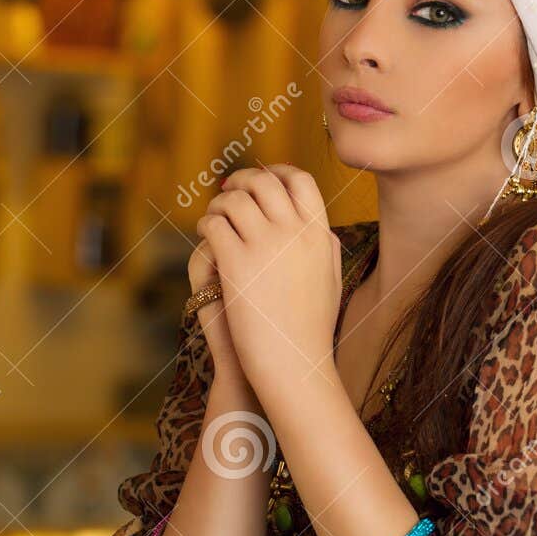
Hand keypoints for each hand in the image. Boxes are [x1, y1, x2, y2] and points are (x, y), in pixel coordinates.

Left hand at [194, 164, 341, 399]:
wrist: (294, 363)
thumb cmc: (311, 328)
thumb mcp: (330, 280)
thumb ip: (326, 247)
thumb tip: (319, 225)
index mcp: (320, 234)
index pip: (301, 181)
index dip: (278, 172)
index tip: (262, 177)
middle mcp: (295, 233)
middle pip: (264, 182)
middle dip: (243, 181)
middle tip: (229, 190)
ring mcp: (265, 246)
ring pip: (234, 200)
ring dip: (220, 202)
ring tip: (214, 215)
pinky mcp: (236, 263)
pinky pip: (214, 225)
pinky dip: (206, 223)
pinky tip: (206, 235)